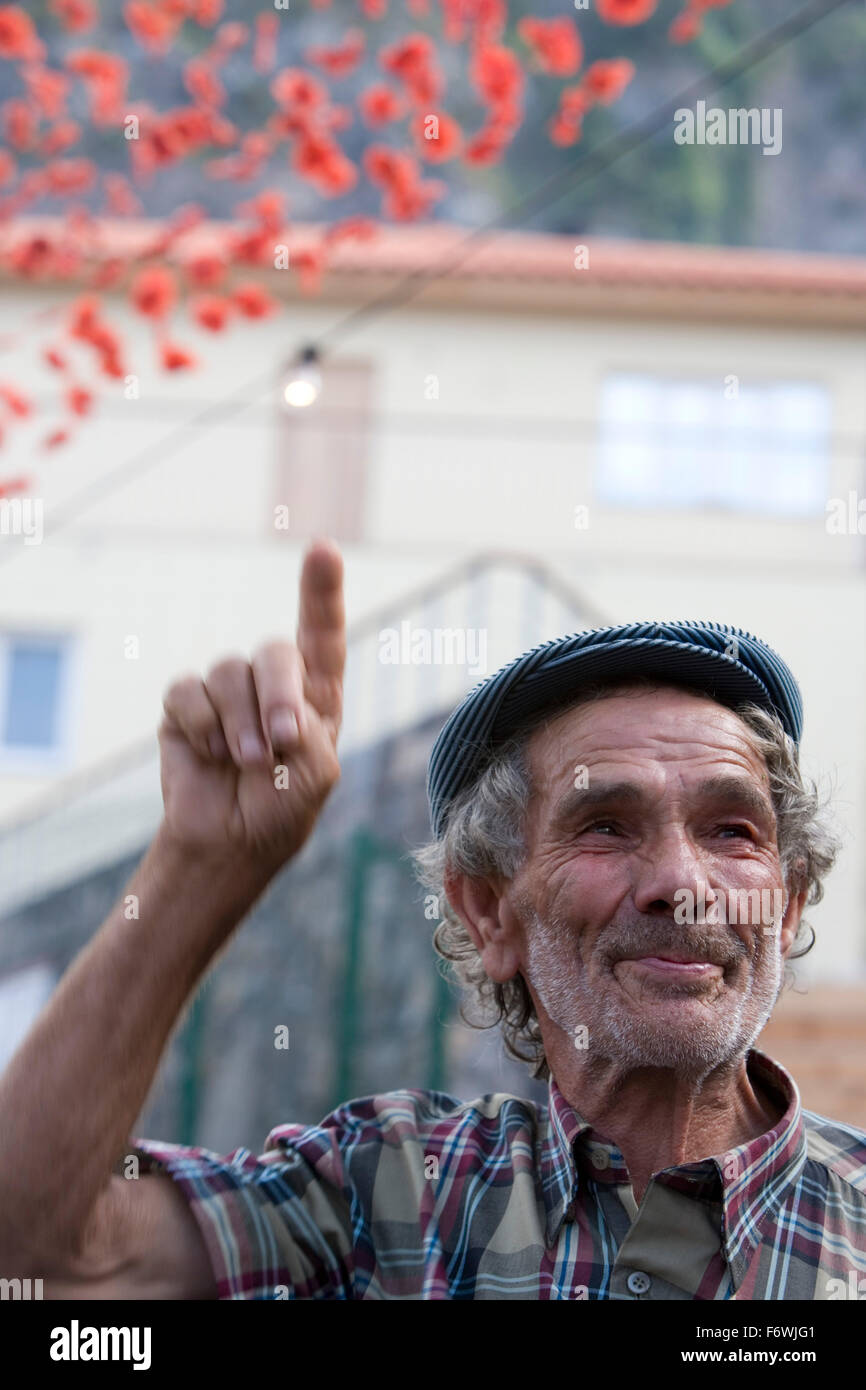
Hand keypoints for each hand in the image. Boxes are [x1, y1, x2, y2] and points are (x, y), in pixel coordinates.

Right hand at [157, 538, 345, 868]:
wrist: (228, 844)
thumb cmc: (280, 810)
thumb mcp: (316, 776)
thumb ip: (309, 734)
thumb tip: (271, 711)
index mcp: (315, 695)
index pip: (322, 636)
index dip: (321, 592)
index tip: (323, 548)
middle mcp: (272, 684)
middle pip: (275, 652)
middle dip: (278, 695)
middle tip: (281, 743)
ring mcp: (228, 692)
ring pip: (229, 671)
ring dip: (239, 723)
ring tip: (244, 763)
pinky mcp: (185, 705)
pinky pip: (188, 690)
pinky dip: (201, 725)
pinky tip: (210, 753)